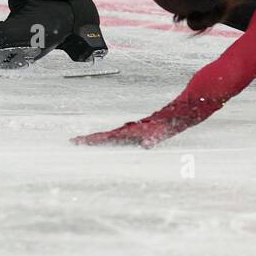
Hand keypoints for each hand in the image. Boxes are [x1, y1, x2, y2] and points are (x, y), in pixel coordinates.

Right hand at [71, 114, 189, 147]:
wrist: (180, 110)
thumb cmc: (171, 124)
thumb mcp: (162, 134)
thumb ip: (153, 140)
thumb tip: (146, 146)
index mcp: (130, 131)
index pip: (106, 136)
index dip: (91, 140)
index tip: (76, 141)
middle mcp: (130, 129)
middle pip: (106, 135)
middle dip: (90, 139)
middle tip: (74, 141)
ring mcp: (134, 129)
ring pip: (113, 134)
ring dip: (100, 139)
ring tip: (88, 141)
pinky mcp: (141, 129)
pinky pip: (122, 135)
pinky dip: (112, 138)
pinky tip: (114, 141)